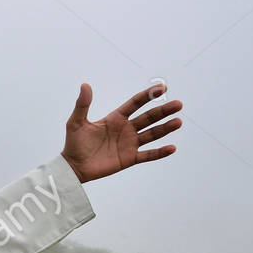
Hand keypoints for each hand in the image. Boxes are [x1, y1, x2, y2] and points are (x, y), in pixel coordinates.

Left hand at [62, 83, 181, 182]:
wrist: (73, 167)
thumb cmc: (74, 144)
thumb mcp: (76, 122)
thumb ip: (82, 105)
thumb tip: (85, 85)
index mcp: (116, 118)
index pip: (136, 103)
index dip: (148, 95)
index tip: (162, 88)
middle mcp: (126, 129)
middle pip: (148, 117)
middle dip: (163, 111)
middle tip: (178, 104)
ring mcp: (129, 144)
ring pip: (152, 134)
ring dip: (165, 128)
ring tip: (178, 122)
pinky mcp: (130, 158)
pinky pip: (148, 155)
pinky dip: (160, 152)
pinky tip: (172, 148)